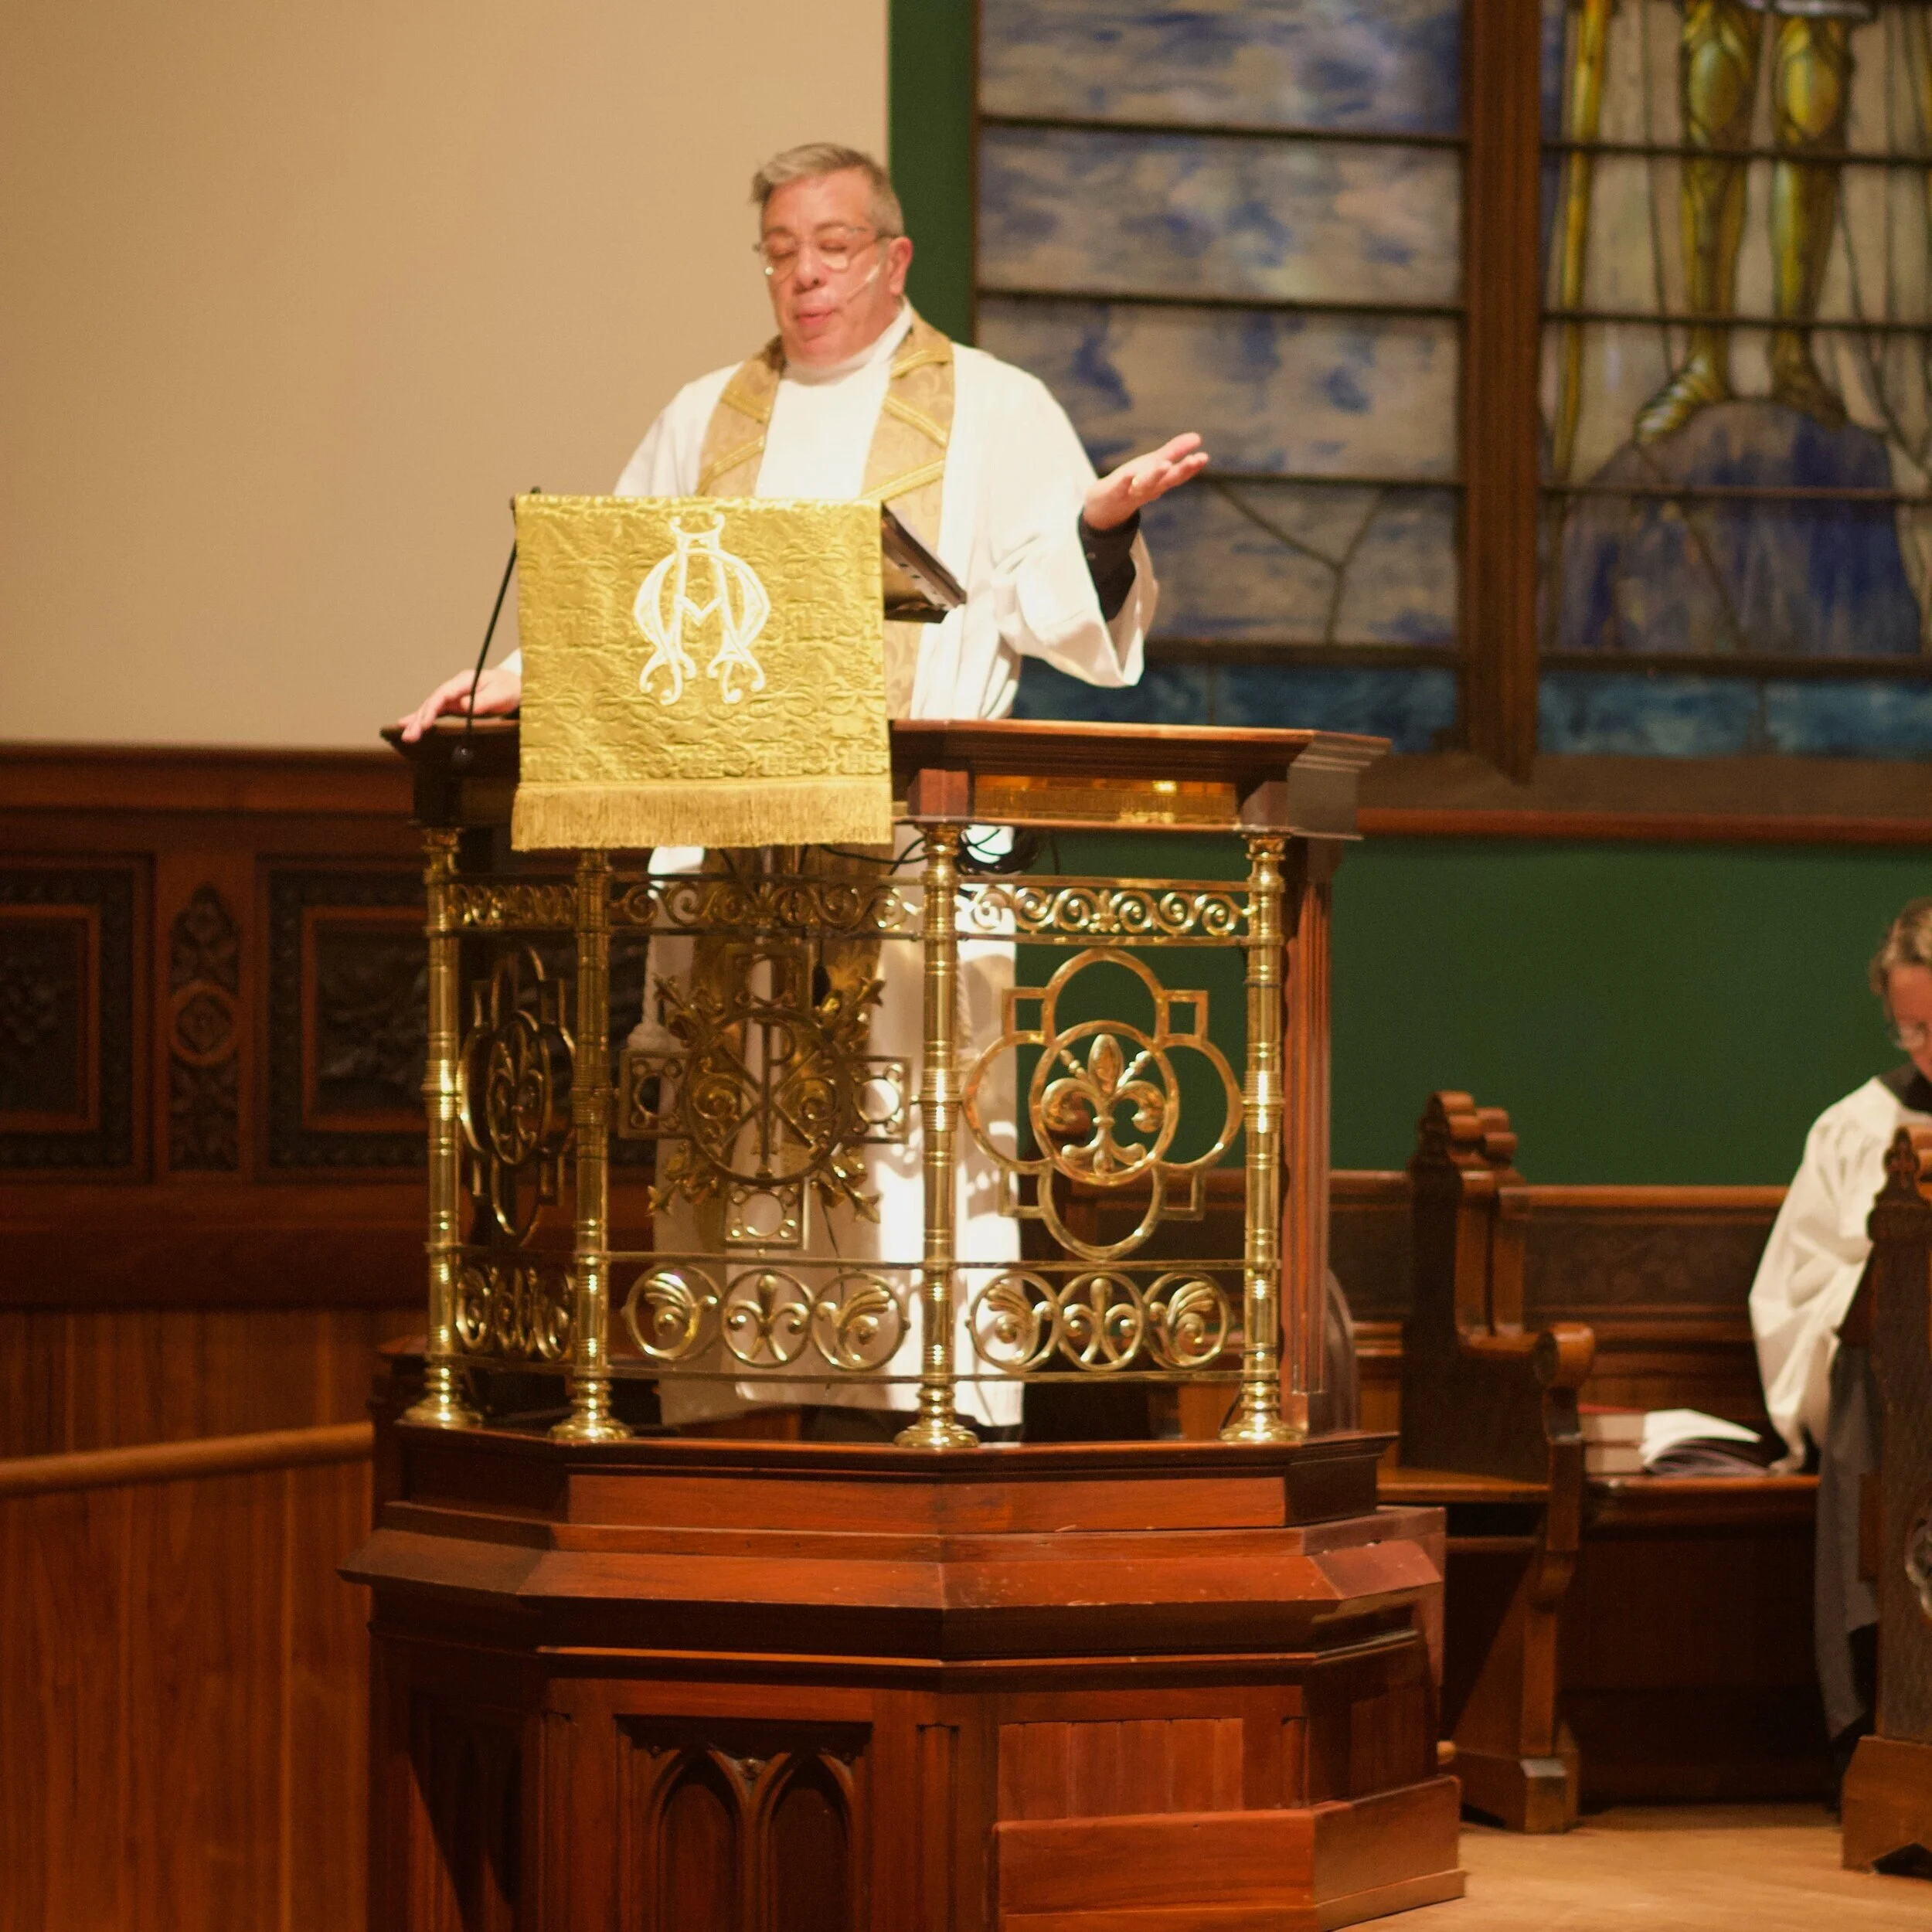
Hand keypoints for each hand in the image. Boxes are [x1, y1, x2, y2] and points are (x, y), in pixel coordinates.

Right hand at [397, 663, 522, 741]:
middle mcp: (455, 688)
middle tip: (410, 736)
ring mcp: (453, 696)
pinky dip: (422, 720)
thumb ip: (485, 699)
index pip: (443, 694)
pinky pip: (436, 712)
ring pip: (431, 708)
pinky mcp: (455, 706)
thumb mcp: (502, 693)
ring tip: (406, 737)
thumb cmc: (510, 689)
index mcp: (465, 681)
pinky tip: (408, 726)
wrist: (515, 686)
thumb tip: (464, 705)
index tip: (425, 724)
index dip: (432, 708)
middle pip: (433, 702)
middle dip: (419, 719)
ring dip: (417, 722)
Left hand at [1083, 432, 1208, 530]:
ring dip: (1156, 475)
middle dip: (1182, 470)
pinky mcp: (1114, 492)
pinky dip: (1125, 481)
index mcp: (1160, 481)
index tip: (1204, 457)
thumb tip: (1198, 437)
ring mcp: (1133, 491)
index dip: (1192, 466)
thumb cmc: (1134, 482)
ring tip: (1166, 464)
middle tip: (1194, 460)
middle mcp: (1150, 488)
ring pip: (1146, 484)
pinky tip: (1129, 473)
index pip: (1179, 474)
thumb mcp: (1154, 465)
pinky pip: (1120, 487)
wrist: (1105, 507)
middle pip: (1168, 480)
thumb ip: (1174, 451)